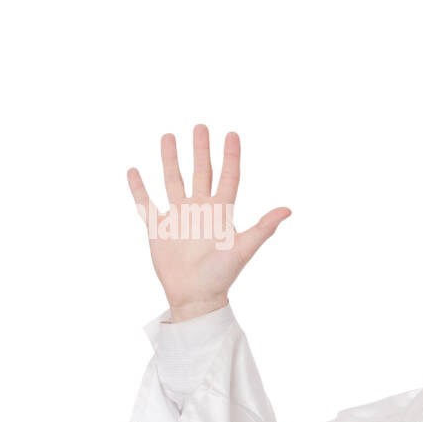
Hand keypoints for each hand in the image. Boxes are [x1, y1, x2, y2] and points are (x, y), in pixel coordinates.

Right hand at [127, 124, 290, 320]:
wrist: (196, 295)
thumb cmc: (222, 275)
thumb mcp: (244, 248)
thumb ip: (263, 228)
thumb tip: (288, 210)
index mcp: (221, 211)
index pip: (228, 176)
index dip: (230, 156)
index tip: (231, 133)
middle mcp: (200, 209)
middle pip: (201, 171)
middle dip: (201, 149)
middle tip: (200, 126)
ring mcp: (179, 216)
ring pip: (173, 179)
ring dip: (170, 159)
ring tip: (168, 136)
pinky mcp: (158, 227)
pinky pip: (145, 203)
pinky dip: (138, 188)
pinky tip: (133, 170)